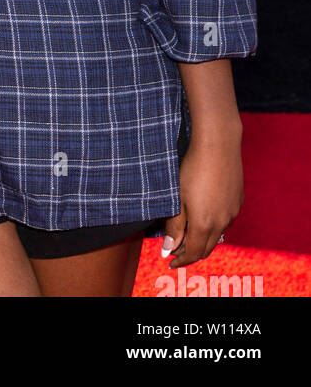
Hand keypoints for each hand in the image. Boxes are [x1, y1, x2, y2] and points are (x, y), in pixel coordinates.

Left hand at [162, 132, 242, 268]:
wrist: (218, 145)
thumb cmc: (192, 169)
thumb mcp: (177, 197)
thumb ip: (174, 225)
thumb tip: (168, 248)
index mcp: (205, 224)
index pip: (193, 253)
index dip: (181, 259)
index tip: (170, 261)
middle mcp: (222, 222)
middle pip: (207, 248)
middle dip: (191, 253)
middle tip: (176, 250)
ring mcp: (233, 212)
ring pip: (217, 234)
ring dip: (202, 238)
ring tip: (187, 232)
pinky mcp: (238, 201)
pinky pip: (225, 220)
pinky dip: (213, 225)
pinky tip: (203, 215)